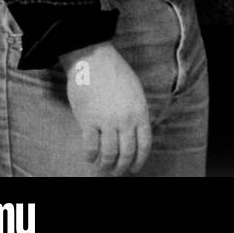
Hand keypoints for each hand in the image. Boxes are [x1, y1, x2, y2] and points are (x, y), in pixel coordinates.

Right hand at [60, 42, 150, 175]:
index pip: (144, 144)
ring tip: (102, 167)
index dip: (139, 160)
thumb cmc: (116, 73)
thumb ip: (137, 113)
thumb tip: (135, 133)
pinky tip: (90, 157)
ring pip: (109, 154)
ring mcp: (107, 121)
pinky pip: (91, 147)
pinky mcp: (88, 121)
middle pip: (126, 153)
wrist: (94, 60)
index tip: (134, 169)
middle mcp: (126, 119)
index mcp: (140, 112)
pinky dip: (91, 156)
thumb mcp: (136, 92)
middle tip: (116, 172)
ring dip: (105, 165)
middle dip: (121, 167)